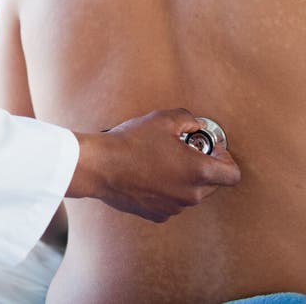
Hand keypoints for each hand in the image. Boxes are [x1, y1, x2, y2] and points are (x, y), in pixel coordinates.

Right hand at [68, 108, 240, 222]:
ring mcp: (174, 208)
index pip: (232, 175)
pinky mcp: (157, 214)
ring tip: (163, 159)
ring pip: (191, 193)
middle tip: (185, 149)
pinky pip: (172, 201)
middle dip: (204, 166)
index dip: (226, 159)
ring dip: (184, 178)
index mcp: (198, 172)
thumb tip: (195, 125)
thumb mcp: (164, 119)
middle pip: (213, 184)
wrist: (101, 166)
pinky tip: (150, 173)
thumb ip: (188, 120)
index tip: (213, 150)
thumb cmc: (132, 143)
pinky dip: (168, 188)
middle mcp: (190, 195)